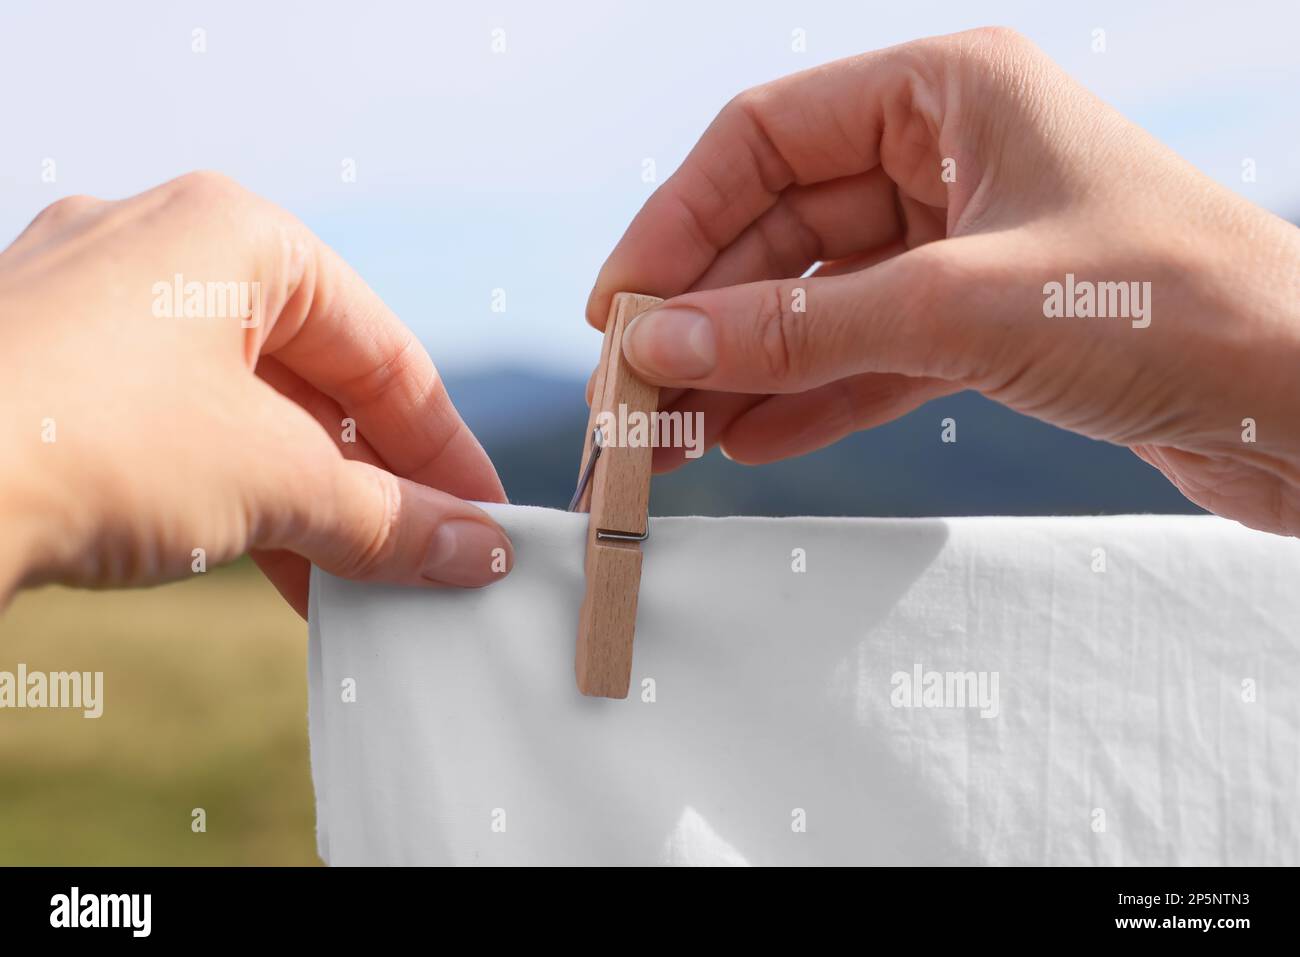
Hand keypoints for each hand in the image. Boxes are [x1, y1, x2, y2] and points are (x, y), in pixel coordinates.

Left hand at [0, 172, 511, 614]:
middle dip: (377, 485)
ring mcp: (94, 311)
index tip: (485, 517)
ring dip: (311, 507)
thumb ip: (389, 517)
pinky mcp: (47, 375)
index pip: (383, 350)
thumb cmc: (90, 439)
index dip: (445, 446)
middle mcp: (164, 251)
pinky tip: (281, 577)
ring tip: (363, 588)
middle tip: (431, 560)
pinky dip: (237, 504)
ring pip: (244, 416)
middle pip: (314, 384)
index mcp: (237, 233)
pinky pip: (178, 435)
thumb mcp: (273, 480)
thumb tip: (475, 551)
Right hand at [588, 28, 1299, 536]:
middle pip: (780, 227)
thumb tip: (664, 343)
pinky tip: (751, 440)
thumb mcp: (962, 307)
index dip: (675, 223)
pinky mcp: (981, 323)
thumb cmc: (1178, 308)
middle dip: (704, 315)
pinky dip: (809, 397)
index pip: (762, 139)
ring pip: (817, 298)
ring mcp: (961, 243)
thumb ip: (803, 325)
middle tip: (636, 396)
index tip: (616, 307)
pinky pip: (865, 353)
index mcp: (947, 94)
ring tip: (676, 437)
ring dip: (744, 367)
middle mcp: (947, 157)